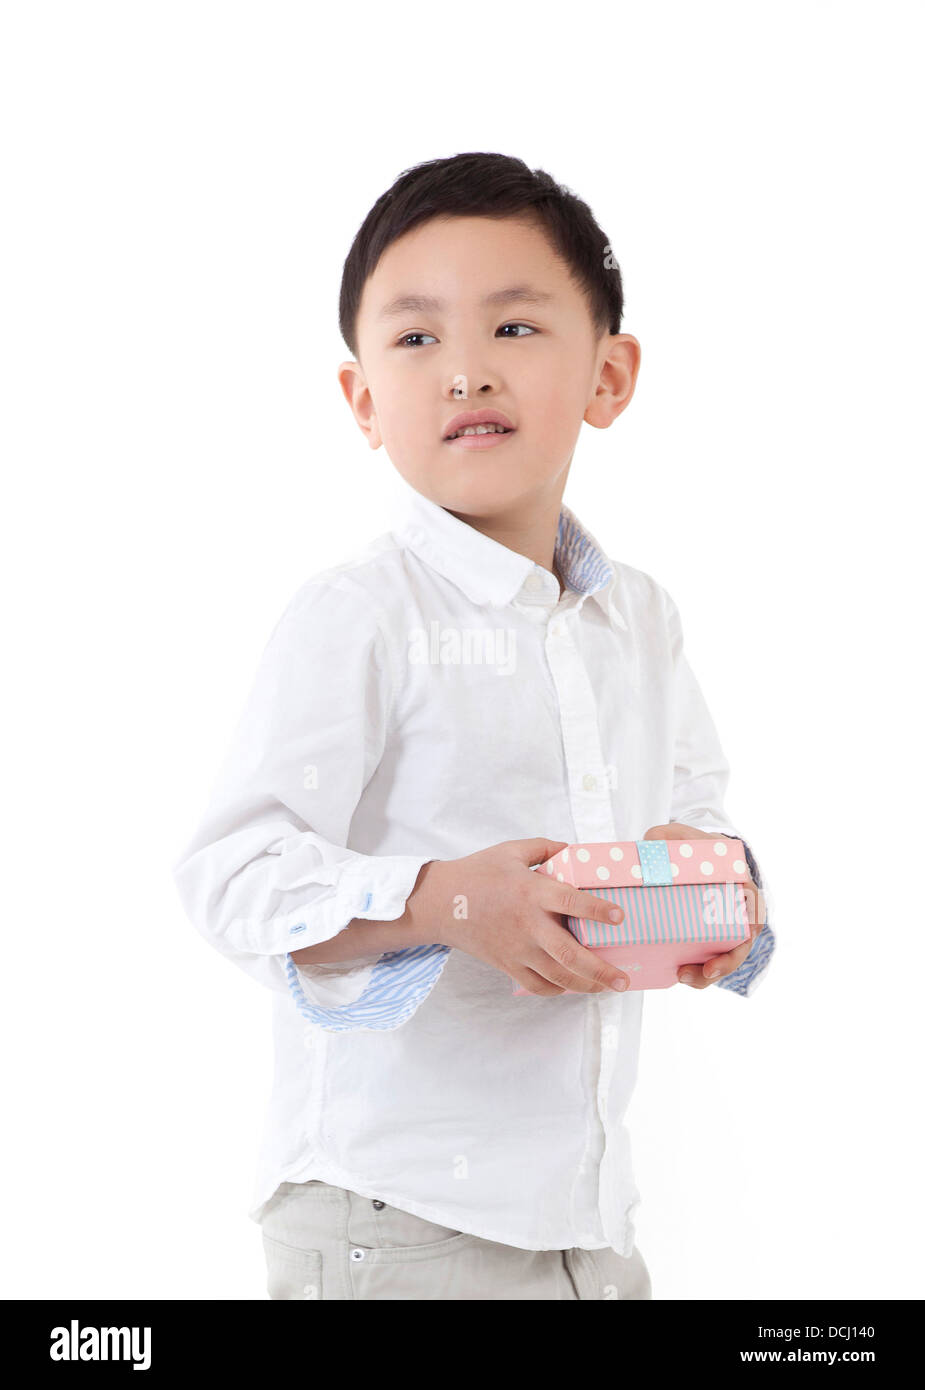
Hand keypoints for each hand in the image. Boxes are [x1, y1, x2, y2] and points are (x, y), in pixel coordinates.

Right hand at [404, 839, 633, 995]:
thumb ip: (545, 848)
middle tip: (624, 980)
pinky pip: (536, 985)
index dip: (597, 910)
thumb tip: (573, 849)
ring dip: (586, 985)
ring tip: (607, 988)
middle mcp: (528, 924)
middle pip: (570, 954)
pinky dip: (557, 990)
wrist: (440, 902)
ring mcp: (518, 949)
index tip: (620, 917)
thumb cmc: (477, 872)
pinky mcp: (507, 964)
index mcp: (531, 892)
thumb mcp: (511, 850)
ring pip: (558, 976)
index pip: (571, 902)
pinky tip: (571, 986)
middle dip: (601, 971)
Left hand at [642, 823, 765, 988]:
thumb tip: (649, 845)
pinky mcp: (709, 940)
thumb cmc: (689, 847)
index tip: (745, 929)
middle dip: (729, 961)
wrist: (689, 859)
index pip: (754, 902)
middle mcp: (738, 910)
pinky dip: (698, 972)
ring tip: (683, 976)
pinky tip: (677, 975)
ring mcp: (725, 928)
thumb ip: (665, 837)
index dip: (752, 918)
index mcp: (738, 882)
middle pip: (744, 941)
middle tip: (709, 970)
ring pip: (726, 958)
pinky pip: (709, 961)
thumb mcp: (677, 836)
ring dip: (708, 973)